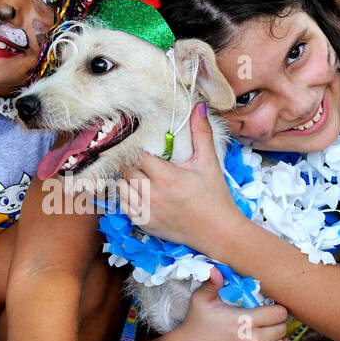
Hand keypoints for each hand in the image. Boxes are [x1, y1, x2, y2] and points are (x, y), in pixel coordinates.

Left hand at [116, 103, 241, 253]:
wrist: (219, 233)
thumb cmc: (215, 197)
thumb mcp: (209, 163)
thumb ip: (201, 133)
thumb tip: (198, 107)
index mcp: (166, 177)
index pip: (138, 155)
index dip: (139, 148)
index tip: (145, 146)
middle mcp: (152, 194)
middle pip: (127, 170)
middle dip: (134, 163)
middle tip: (145, 161)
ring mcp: (146, 211)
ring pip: (121, 187)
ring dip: (128, 180)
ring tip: (142, 177)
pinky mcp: (144, 224)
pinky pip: (124, 206)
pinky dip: (129, 198)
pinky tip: (142, 194)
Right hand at [161, 268, 290, 340]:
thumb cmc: (194, 326)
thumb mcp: (201, 301)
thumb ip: (212, 283)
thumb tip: (216, 268)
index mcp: (245, 320)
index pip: (279, 313)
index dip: (277, 309)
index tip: (271, 309)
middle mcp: (252, 340)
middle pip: (281, 328)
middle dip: (277, 323)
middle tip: (269, 321)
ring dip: (277, 338)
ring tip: (269, 333)